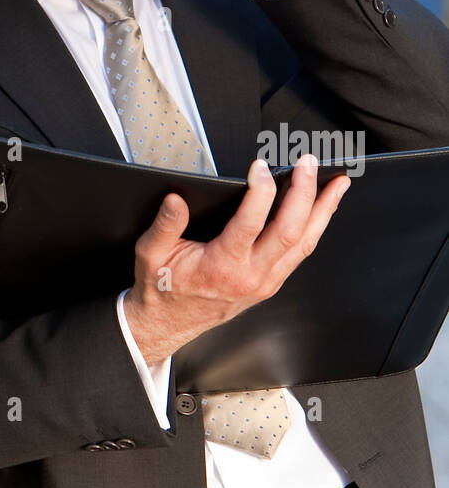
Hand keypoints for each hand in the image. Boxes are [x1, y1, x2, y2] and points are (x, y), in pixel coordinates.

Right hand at [123, 154, 350, 366]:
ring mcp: (266, 281)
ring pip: (305, 244)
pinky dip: (316, 227)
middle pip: (290, 232)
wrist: (169, 323)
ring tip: (337, 183)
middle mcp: (251, 276)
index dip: (260, 192)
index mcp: (222, 267)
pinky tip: (322, 209)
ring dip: (323, 210)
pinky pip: (301, 252)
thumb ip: (164, 225)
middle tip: (307, 164)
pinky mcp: (271, 281)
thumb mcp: (150, 254)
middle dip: (303, 193)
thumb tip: (175, 200)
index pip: (250, 224)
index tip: (260, 167)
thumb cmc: (163, 288)